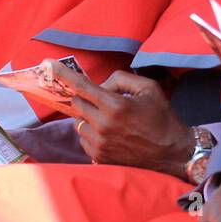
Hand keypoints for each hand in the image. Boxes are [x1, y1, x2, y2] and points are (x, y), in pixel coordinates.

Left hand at [46, 63, 190, 177]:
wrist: (172, 153)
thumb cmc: (162, 118)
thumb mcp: (149, 88)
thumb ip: (122, 79)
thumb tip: (101, 84)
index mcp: (115, 105)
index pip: (81, 86)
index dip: (63, 74)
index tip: (47, 63)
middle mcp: (104, 125)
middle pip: (77, 104)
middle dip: (86, 99)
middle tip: (104, 102)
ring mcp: (100, 144)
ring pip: (79, 123)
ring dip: (90, 118)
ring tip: (112, 122)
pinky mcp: (99, 157)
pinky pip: (83, 140)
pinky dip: (92, 134)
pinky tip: (111, 135)